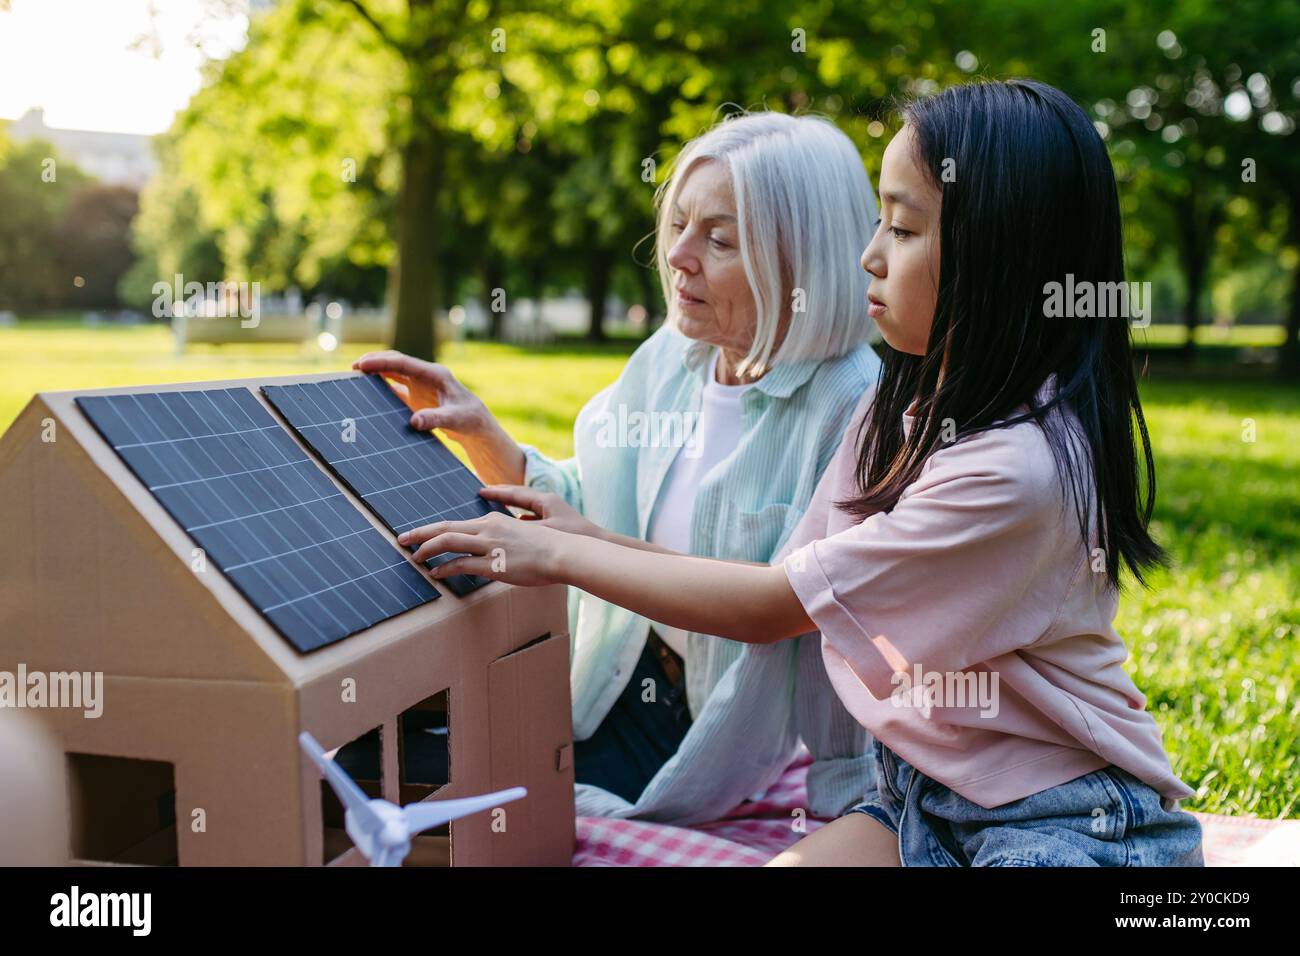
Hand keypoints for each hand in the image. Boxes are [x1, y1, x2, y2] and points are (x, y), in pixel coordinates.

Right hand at [352, 350, 495, 446]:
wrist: (476, 423)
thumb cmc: (469, 419)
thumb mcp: (454, 420)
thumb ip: (435, 419)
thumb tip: (414, 421)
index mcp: (434, 374)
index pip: (403, 363)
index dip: (382, 362)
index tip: (362, 364)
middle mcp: (426, 375)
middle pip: (396, 362)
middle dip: (375, 362)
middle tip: (354, 367)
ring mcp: (421, 384)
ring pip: (394, 371)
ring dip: (376, 371)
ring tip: (355, 374)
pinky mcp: (417, 394)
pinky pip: (396, 385)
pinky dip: (382, 385)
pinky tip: (368, 390)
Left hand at [398, 511, 573, 587]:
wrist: (564, 552)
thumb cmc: (551, 545)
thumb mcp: (525, 535)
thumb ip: (507, 536)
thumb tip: (497, 543)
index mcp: (495, 521)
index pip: (459, 524)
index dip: (437, 529)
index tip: (424, 534)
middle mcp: (488, 529)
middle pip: (445, 527)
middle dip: (420, 533)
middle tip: (402, 538)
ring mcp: (489, 545)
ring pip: (447, 541)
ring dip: (426, 549)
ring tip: (413, 557)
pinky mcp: (492, 563)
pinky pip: (460, 564)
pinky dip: (444, 568)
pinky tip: (435, 574)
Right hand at [478, 485, 606, 539]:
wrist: (598, 550)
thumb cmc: (573, 540)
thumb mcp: (542, 533)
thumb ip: (521, 529)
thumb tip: (498, 526)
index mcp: (545, 501)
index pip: (516, 493)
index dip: (497, 492)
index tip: (481, 490)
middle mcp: (549, 504)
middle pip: (521, 496)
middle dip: (503, 495)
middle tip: (485, 493)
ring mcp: (554, 514)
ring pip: (528, 507)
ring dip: (512, 507)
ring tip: (496, 508)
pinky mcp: (558, 525)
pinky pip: (534, 518)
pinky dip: (522, 519)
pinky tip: (516, 525)